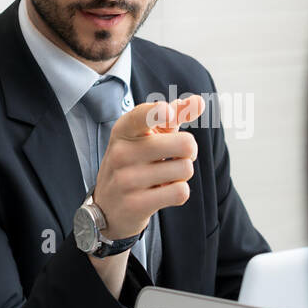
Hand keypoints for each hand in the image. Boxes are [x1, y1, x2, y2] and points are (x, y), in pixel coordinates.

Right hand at [92, 95, 204, 239]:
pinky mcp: (135, 204)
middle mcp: (122, 153)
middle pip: (185, 145)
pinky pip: (180, 192)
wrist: (108, 206)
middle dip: (189, 152)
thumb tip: (199, 101)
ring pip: (185, 169)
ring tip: (164, 177)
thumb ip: (174, 115)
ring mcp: (126, 180)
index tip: (168, 114)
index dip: (158, 113)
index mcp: (124, 130)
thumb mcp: (148, 136)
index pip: (142, 115)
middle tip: (176, 157)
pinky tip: (162, 192)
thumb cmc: (135, 162)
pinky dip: (179, 192)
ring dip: (182, 174)